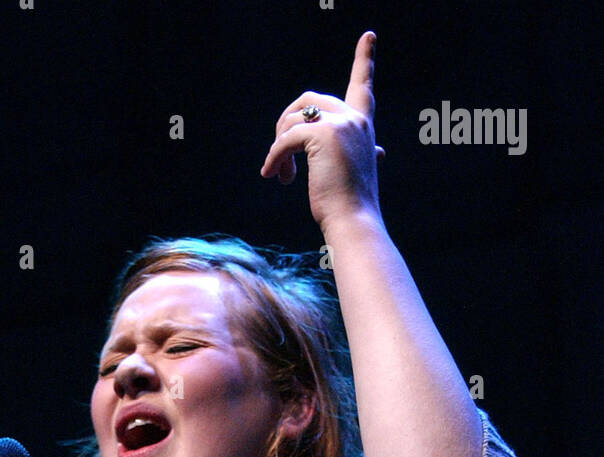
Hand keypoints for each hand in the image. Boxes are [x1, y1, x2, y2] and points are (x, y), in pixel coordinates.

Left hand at [259, 31, 383, 234]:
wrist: (354, 223)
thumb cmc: (351, 207)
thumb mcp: (354, 173)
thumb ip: (357, 155)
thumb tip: (381, 151)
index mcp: (363, 126)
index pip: (363, 87)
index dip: (365, 60)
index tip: (368, 36)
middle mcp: (354, 119)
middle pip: (309, 100)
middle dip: (287, 125)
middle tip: (279, 158)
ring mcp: (339, 124)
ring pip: (293, 119)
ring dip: (278, 146)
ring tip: (279, 174)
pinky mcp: (322, 135)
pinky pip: (286, 139)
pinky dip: (274, 158)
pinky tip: (272, 176)